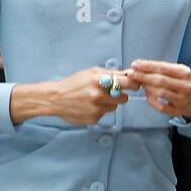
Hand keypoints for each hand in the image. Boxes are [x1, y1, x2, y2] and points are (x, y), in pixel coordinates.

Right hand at [11, 67, 132, 125]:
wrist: (56, 98)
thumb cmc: (74, 83)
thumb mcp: (91, 72)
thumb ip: (111, 74)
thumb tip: (129, 74)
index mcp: (99, 80)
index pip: (126, 82)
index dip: (133, 84)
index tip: (135, 85)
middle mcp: (99, 94)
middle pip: (124, 98)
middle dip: (120, 95)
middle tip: (112, 93)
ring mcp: (96, 108)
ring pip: (114, 107)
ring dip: (109, 103)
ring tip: (95, 99)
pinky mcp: (94, 118)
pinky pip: (104, 114)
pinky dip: (99, 110)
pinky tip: (88, 106)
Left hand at [127, 60, 190, 119]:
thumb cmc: (186, 83)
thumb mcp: (179, 72)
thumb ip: (162, 70)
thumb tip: (141, 68)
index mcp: (184, 73)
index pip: (163, 68)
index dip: (147, 66)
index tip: (135, 64)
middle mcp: (185, 86)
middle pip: (160, 80)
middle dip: (143, 77)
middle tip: (131, 74)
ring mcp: (182, 99)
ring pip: (161, 93)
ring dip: (147, 88)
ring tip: (138, 84)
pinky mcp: (179, 111)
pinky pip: (162, 107)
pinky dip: (153, 102)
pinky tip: (147, 96)